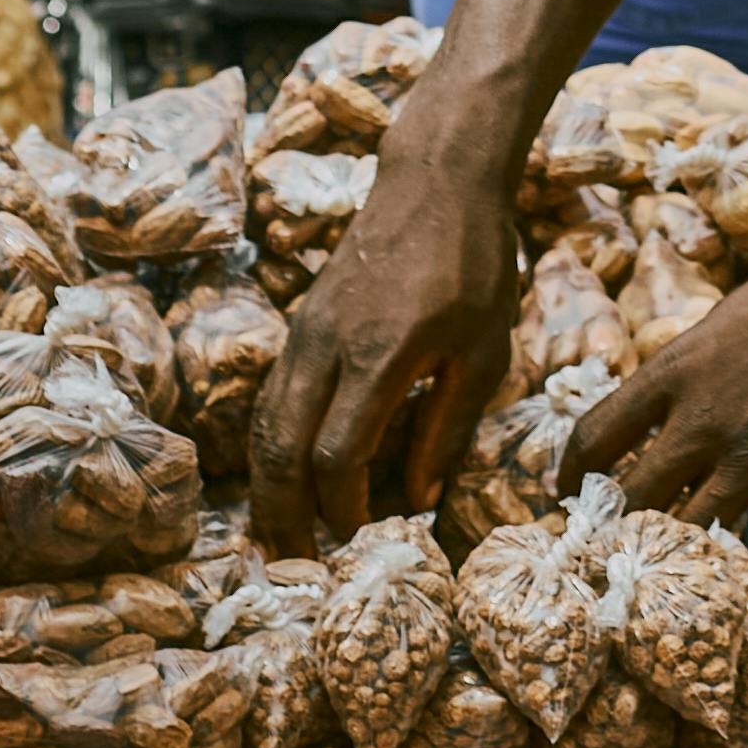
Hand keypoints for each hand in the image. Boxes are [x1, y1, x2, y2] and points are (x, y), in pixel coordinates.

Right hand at [249, 142, 524, 551]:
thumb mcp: (484, 350)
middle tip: (297, 568)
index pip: (335, 455)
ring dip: (268, 488)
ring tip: (282, 539)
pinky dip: (271, 447)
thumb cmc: (475, 262)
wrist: (435, 178)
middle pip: (278, 449)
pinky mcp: (301, 324)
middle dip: (283, 516)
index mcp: (379, 355)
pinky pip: (271, 398)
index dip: (342, 509)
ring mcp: (305, 332)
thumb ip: (448, 428)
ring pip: (264, 425)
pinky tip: (286, 477)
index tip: (362, 540)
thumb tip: (419, 501)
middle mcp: (326, 346)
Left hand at [566, 222, 747, 532]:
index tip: (568, 490)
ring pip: (690, 532)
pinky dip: (743, 547)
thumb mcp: (721, 323)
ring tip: (670, 564)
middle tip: (612, 543)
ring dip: (677, 548)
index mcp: (674, 372)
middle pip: (632, 500)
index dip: (570, 474)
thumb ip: (686, 372)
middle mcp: (701, 423)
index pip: (596, 437)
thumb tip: (663, 411)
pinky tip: (740, 556)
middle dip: (615, 528)